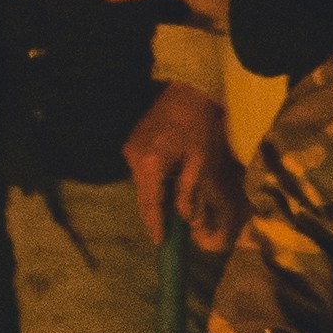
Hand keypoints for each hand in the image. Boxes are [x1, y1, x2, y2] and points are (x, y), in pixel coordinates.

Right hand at [125, 84, 243, 254]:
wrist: (187, 88)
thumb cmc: (199, 124)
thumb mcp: (200, 161)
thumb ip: (190, 192)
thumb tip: (185, 219)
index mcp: (151, 164)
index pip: (151, 203)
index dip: (156, 225)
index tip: (161, 244)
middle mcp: (135, 159)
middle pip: (144, 196)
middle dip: (154, 215)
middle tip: (166, 235)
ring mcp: (131, 149)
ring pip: (143, 184)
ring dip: (155, 198)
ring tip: (168, 214)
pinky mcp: (134, 142)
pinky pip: (143, 171)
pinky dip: (153, 183)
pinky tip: (165, 188)